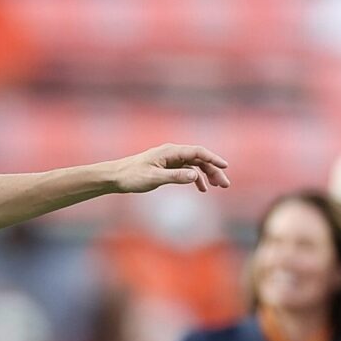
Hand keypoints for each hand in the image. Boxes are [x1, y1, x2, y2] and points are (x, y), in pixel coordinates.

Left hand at [110, 144, 229, 193]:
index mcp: (170, 152)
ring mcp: (170, 160)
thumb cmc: (132, 176)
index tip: (225, 167)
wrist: (116, 177)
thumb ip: (175, 176)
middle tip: (225, 184)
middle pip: (199, 159)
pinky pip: (186, 170)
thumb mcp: (154, 178)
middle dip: (213, 170)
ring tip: (217, 186)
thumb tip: (196, 175)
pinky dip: (195, 178)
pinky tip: (201, 188)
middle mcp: (172, 153)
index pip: (197, 152)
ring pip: (194, 165)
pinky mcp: (167, 167)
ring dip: (207, 175)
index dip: (213, 158)